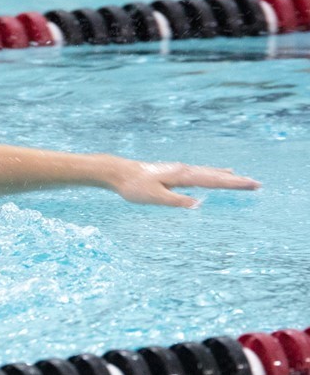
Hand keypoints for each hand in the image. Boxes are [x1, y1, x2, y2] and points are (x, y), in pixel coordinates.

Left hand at [109, 158, 260, 207]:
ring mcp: (179, 170)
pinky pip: (199, 173)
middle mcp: (184, 170)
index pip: (214, 181)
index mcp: (183, 176)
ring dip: (226, 176)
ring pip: (208, 172)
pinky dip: (212, 173)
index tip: (253, 185)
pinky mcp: (173, 172)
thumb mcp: (155, 198)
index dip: (234, 183)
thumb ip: (177, 201)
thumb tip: (199, 204)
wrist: (118, 173)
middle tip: (257, 184)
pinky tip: (216, 173)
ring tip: (241, 178)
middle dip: (236, 180)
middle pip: (215, 175)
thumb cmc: (134, 187)